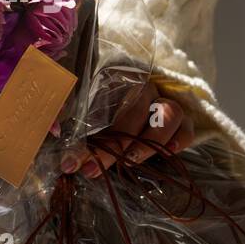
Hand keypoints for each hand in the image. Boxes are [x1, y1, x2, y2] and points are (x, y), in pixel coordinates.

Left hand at [61, 81, 194, 178]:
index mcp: (117, 76)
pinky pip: (187, 127)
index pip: (104, 101)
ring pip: (169, 112)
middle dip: (116, 142)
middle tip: (95, 167)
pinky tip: (167, 152)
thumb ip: (68, 116)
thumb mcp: (82, 108)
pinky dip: (179, 140)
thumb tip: (57, 137)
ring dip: (149, 140)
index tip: (71, 162)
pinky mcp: (184, 118)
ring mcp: (166, 99)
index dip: (89, 134)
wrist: (136, 98)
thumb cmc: (101, 106)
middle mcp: (144, 85)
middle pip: (137, 107)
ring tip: (129, 160)